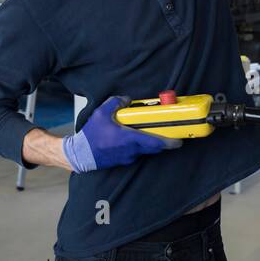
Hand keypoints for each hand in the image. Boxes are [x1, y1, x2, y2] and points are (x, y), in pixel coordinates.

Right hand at [61, 95, 180, 172]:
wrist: (80, 154)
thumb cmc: (91, 136)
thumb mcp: (101, 113)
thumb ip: (115, 102)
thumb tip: (126, 99)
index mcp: (130, 139)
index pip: (155, 143)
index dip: (169, 142)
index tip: (179, 141)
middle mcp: (132, 151)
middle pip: (153, 147)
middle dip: (161, 141)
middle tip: (167, 133)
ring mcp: (128, 158)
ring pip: (145, 150)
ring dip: (148, 143)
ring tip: (146, 132)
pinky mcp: (123, 161)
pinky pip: (136, 153)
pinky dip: (138, 146)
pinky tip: (131, 138)